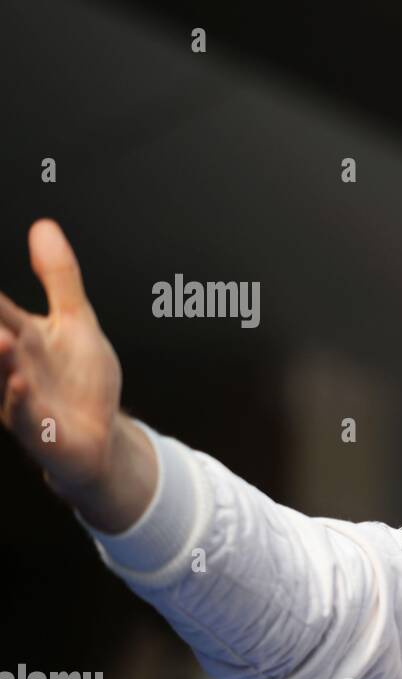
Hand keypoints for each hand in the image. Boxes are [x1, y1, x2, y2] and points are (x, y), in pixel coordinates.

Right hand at [1, 220, 153, 531]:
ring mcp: (22, 396)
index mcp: (19, 334)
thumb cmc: (83, 382)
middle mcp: (12, 364)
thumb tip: (43, 226)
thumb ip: (59, 277)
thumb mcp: (77, 321)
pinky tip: (23, 383)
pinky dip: (21, 398)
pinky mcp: (38, 428)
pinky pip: (25, 413)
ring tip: (1, 338)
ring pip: (2, 375)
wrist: (101, 438)